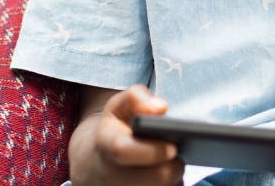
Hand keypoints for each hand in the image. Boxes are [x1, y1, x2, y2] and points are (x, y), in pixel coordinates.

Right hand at [69, 85, 184, 185]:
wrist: (95, 160)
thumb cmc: (116, 128)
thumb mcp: (120, 105)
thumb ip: (137, 97)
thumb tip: (161, 108)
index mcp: (106, 144)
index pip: (124, 151)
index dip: (152, 151)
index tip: (173, 146)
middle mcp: (110, 175)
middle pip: (155, 178)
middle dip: (174, 165)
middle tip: (179, 153)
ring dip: (173, 176)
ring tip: (172, 162)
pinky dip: (170, 185)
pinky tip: (167, 173)